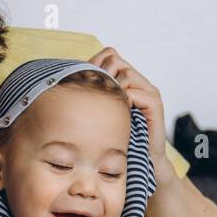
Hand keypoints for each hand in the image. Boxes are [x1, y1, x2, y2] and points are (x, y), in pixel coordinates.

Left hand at [86, 46, 176, 188]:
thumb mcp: (101, 114)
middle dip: (101, 75)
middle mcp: (139, 82)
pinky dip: (124, 101)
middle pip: (116, 59)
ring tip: (105, 107)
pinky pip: (134, 92)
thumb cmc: (120, 140)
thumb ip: (91, 97)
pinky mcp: (155, 103)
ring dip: (112, 89)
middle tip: (92, 95)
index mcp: (127, 81)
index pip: (110, 55)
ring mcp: (149, 91)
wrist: (143, 162)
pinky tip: (117, 115)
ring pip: (125, 74)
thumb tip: (62, 84)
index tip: (82, 81)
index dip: (95, 63)